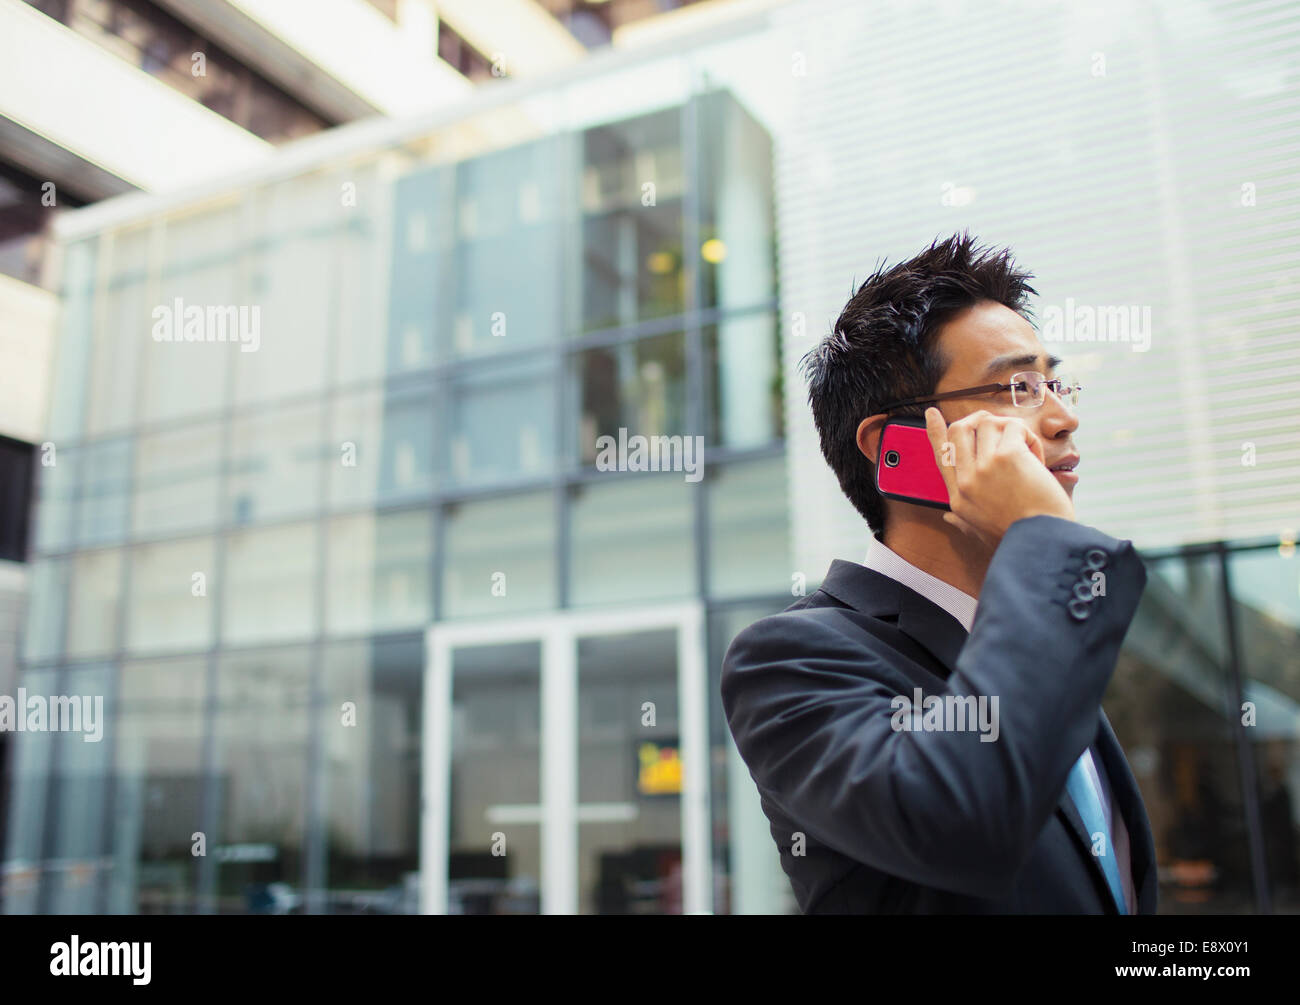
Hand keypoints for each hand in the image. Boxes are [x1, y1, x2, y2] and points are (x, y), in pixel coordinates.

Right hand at [924, 407, 1074, 547]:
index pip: (940, 455)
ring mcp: (983, 466)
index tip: (932, 414)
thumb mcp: (981, 532)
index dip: (934, 431)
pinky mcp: (1007, 456)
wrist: (1043, 540)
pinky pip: (1014, 428)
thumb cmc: (1020, 537)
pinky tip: (1037, 457)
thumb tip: (947, 517)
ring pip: (988, 422)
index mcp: (958, 497)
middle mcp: (966, 480)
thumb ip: (962, 522)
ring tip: (1027, 450)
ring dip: (1010, 429)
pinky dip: (1028, 437)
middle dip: (981, 420)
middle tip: (1002, 427)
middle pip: (959, 429)